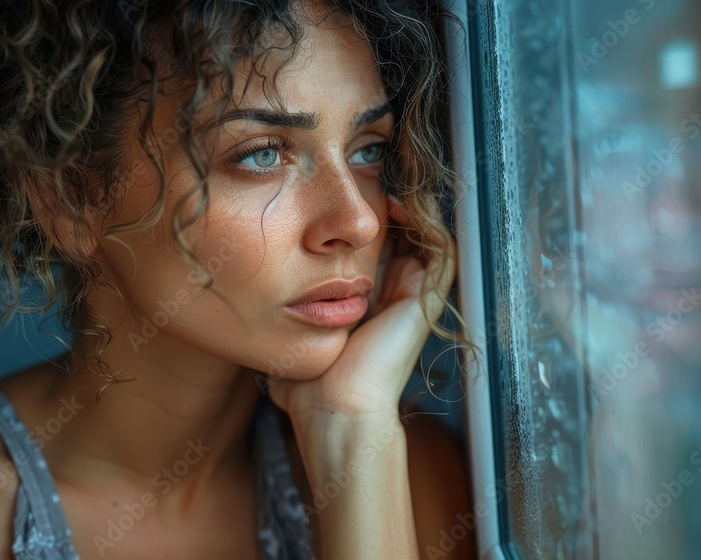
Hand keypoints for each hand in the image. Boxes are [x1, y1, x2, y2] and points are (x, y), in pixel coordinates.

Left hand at [267, 193, 456, 421]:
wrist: (336, 409)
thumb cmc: (310, 391)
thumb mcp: (294, 349)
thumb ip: (284, 334)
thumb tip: (261, 330)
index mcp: (370, 312)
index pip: (372, 258)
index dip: (358, 230)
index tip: (333, 210)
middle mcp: (396, 303)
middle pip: (399, 243)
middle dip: (383, 212)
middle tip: (363, 185)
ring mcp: (414, 300)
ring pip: (422, 241)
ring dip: (408, 212)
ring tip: (383, 186)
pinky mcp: (427, 298)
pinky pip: (439, 247)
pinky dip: (425, 223)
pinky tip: (397, 204)